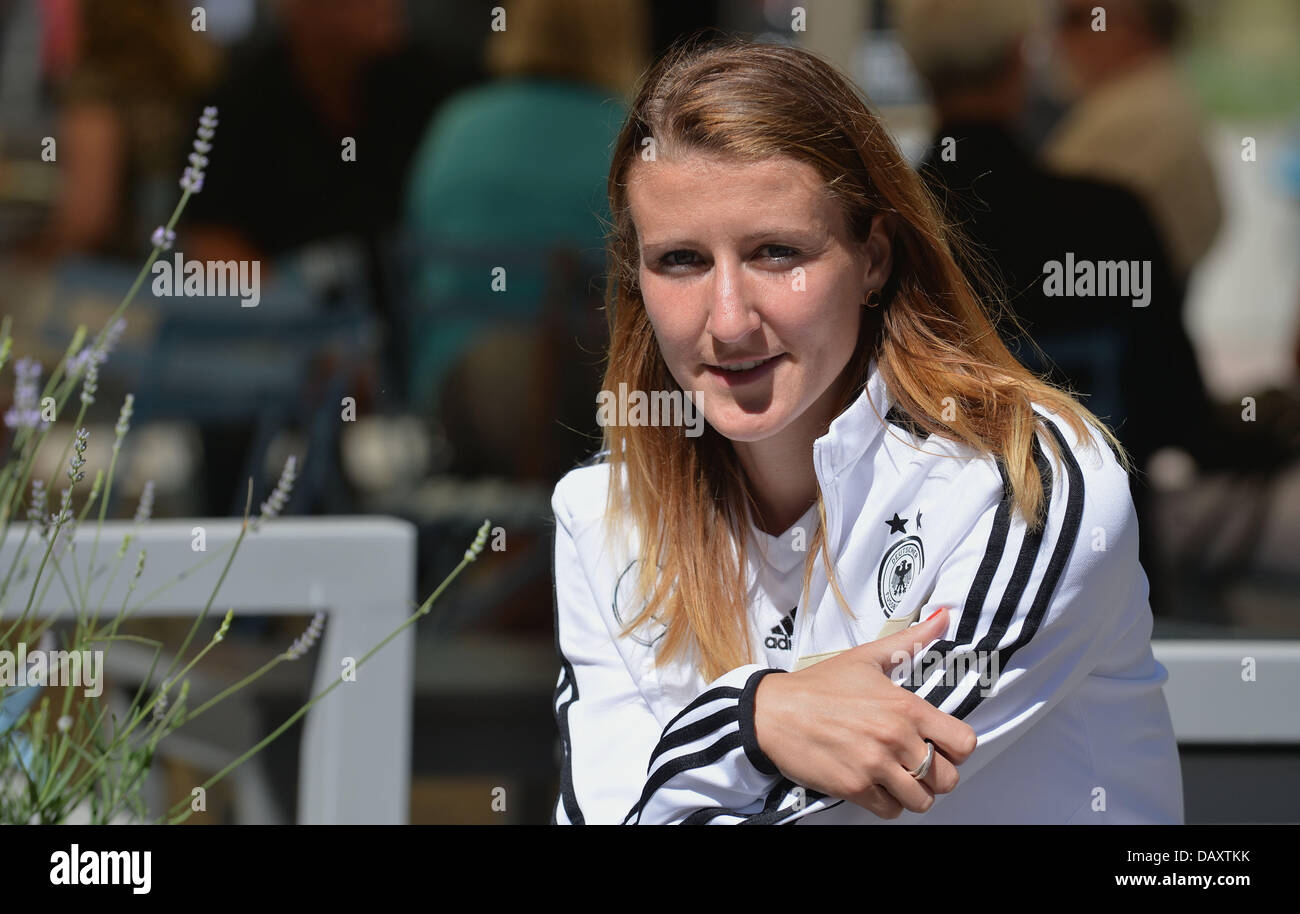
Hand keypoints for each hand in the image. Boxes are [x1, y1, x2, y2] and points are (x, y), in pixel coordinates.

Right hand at [753, 607, 977, 817]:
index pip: (963, 743)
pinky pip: (891, 811)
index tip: (941, 746)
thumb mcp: (867, 657)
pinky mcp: (854, 788)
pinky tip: (875, 785)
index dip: (957, 749)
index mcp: (905, 706)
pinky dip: (887, 803)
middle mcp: (894, 737)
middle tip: (917, 766)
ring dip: (913, 793)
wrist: (773, 711)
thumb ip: (911, 640)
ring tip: (897, 778)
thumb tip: (942, 616)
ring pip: (922, 801)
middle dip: (936, 776)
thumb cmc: (818, 686)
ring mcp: (874, 765)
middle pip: (947, 779)